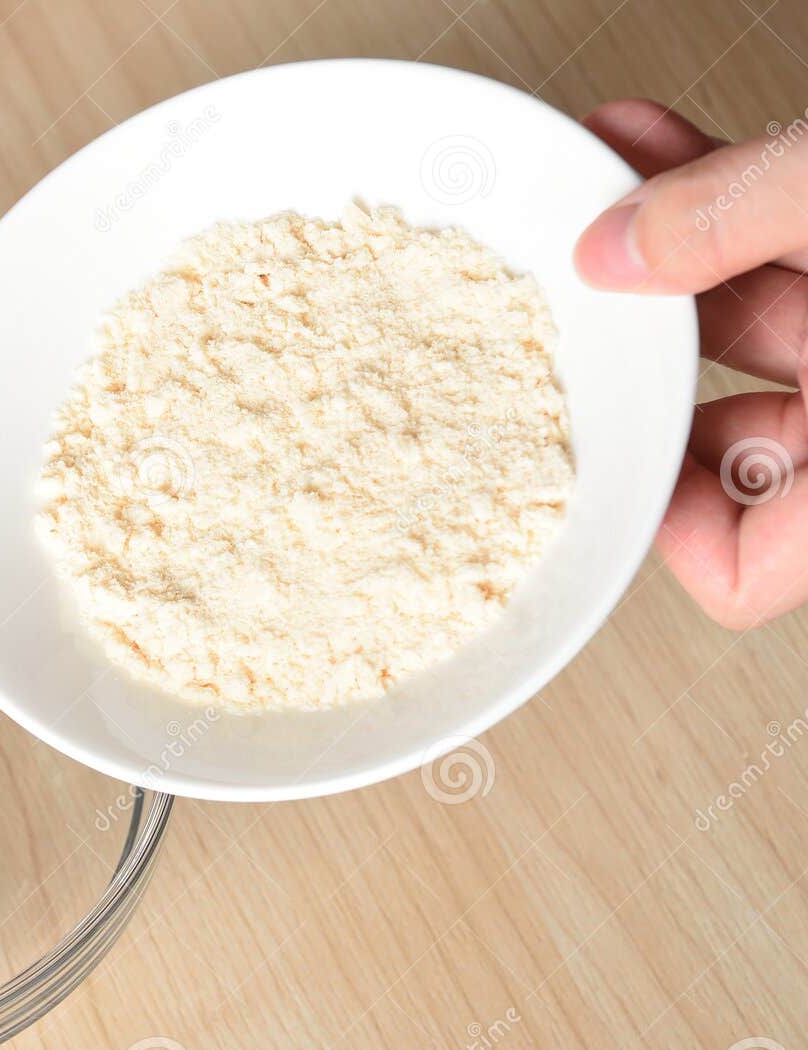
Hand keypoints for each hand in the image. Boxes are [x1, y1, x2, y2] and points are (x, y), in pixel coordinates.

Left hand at [575, 98, 807, 629]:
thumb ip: (744, 220)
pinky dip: (731, 201)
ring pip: (755, 326)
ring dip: (675, 249)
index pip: (742, 571)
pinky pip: (792, 255)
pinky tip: (657, 148)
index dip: (661, 524)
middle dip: (646, 343)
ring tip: (609, 187)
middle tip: (590, 293)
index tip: (603, 451)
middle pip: (727, 432)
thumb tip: (618, 246)